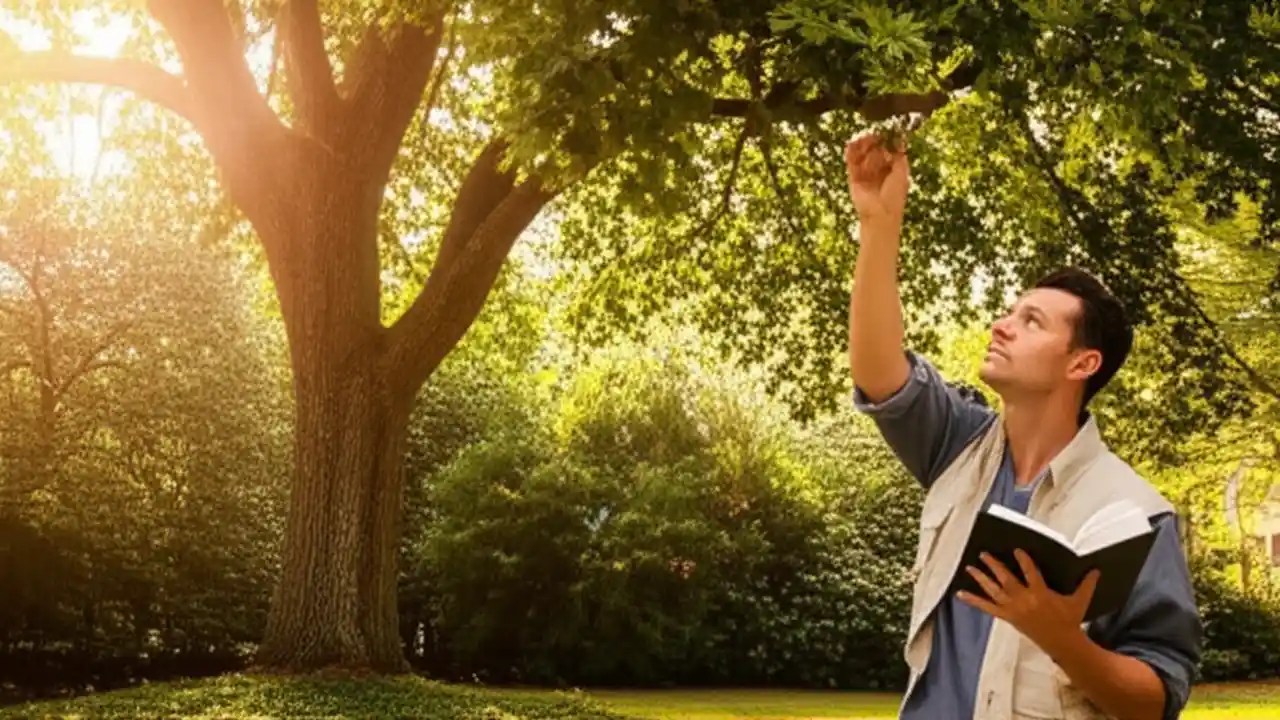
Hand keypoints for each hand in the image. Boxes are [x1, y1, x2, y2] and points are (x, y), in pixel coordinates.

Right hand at [844, 131, 909, 225]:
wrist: (879, 215)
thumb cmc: (894, 197)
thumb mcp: (902, 173)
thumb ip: (899, 156)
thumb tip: (899, 140)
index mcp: (893, 170)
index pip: (888, 152)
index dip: (886, 142)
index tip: (885, 134)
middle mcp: (879, 172)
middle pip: (875, 152)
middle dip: (873, 143)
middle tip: (872, 136)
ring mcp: (866, 175)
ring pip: (863, 157)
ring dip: (862, 147)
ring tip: (861, 138)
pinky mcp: (854, 179)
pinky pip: (852, 164)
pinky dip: (851, 154)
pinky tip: (851, 144)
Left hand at [957, 550, 1100, 655]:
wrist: (1062, 643)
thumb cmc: (1070, 620)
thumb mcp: (1080, 601)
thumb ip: (1087, 584)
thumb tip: (1096, 569)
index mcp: (1041, 594)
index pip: (1031, 573)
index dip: (1024, 561)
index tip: (1017, 549)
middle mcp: (1024, 601)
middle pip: (1006, 580)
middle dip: (994, 566)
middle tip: (984, 553)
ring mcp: (1014, 609)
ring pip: (994, 591)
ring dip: (981, 579)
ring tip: (970, 567)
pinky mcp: (1008, 617)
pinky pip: (987, 608)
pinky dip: (973, 600)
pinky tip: (960, 593)